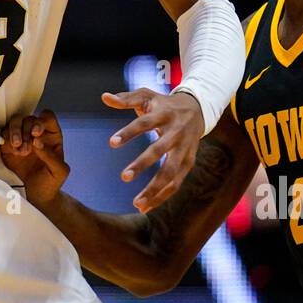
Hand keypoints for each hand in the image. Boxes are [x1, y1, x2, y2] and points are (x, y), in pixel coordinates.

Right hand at [0, 109, 67, 208]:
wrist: (35, 197)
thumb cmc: (51, 182)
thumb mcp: (59, 172)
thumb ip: (52, 157)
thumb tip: (37, 142)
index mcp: (52, 135)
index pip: (47, 117)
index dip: (41, 121)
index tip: (36, 134)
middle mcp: (36, 133)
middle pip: (29, 118)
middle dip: (26, 131)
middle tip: (26, 150)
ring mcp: (21, 138)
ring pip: (15, 122)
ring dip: (15, 133)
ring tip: (19, 150)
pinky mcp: (8, 146)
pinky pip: (4, 134)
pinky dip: (7, 140)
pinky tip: (13, 153)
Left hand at [101, 88, 203, 213]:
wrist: (198, 110)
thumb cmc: (164, 104)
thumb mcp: (147, 95)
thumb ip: (126, 98)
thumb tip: (104, 97)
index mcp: (164, 114)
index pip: (144, 123)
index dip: (129, 132)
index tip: (111, 143)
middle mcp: (176, 132)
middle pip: (160, 150)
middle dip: (143, 164)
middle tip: (124, 177)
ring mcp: (185, 149)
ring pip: (171, 172)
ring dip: (155, 189)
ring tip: (136, 203)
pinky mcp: (189, 163)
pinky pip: (176, 183)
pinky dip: (162, 196)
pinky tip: (146, 207)